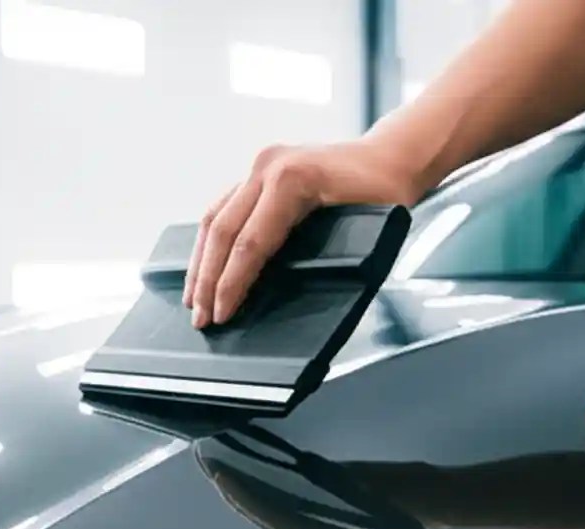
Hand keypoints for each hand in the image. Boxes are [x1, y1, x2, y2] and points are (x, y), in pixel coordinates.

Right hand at [185, 139, 419, 327]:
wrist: (392, 155)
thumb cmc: (387, 192)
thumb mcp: (369, 227)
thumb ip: (334, 256)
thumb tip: (297, 297)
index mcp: (292, 179)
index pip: (250, 243)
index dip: (231, 284)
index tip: (221, 315)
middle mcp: (268, 167)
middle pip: (223, 231)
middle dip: (208, 280)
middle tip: (200, 319)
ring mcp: (261, 166)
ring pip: (216, 217)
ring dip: (201, 262)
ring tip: (192, 299)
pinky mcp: (261, 172)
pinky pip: (225, 207)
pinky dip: (212, 241)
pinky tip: (205, 265)